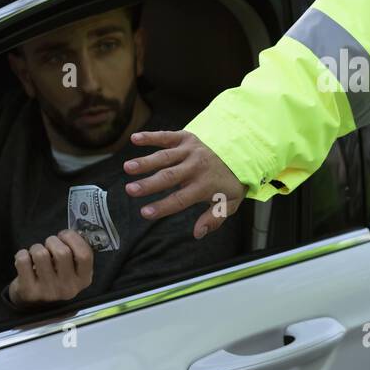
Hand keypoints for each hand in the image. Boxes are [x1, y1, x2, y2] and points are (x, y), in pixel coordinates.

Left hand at [9, 229, 93, 306]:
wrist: (36, 303)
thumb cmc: (56, 278)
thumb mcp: (73, 270)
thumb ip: (76, 253)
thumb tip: (71, 232)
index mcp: (83, 279)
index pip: (84, 255)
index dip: (73, 238)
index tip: (65, 235)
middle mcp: (68, 288)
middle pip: (62, 252)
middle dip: (52, 241)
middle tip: (49, 245)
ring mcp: (48, 291)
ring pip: (41, 254)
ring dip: (36, 248)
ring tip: (37, 254)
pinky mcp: (29, 291)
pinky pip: (23, 260)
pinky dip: (22, 254)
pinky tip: (26, 261)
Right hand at [123, 130, 246, 238]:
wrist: (241, 153)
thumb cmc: (228, 182)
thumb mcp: (229, 204)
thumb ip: (214, 219)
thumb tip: (198, 233)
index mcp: (205, 185)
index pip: (180, 199)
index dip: (162, 207)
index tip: (145, 213)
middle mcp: (196, 166)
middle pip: (169, 176)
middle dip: (149, 184)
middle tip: (130, 190)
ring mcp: (190, 150)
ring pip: (165, 157)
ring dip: (145, 161)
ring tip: (128, 167)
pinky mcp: (186, 138)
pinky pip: (167, 136)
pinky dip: (151, 136)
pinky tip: (135, 138)